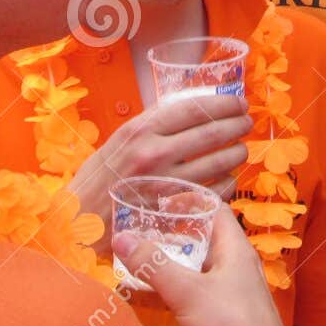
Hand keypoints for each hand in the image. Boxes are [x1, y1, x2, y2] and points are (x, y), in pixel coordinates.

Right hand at [70, 91, 251, 222]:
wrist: (79, 222)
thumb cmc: (98, 180)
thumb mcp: (118, 142)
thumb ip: (151, 126)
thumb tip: (188, 110)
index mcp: (140, 130)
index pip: (194, 108)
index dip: (223, 103)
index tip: (238, 103)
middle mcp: (155, 154)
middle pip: (212, 133)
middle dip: (237, 125)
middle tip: (246, 123)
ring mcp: (166, 183)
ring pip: (219, 163)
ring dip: (237, 153)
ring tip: (240, 149)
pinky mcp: (174, 210)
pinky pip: (215, 193)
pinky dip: (228, 183)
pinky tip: (228, 178)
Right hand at [113, 205, 284, 325]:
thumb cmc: (232, 325)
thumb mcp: (188, 291)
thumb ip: (155, 265)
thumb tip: (121, 238)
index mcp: (235, 249)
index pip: (214, 209)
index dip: (188, 199)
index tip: (158, 200)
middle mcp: (235, 266)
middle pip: (204, 237)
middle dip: (174, 231)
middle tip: (142, 228)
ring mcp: (231, 291)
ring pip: (198, 265)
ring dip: (173, 259)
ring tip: (142, 257)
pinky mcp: (223, 315)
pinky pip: (197, 290)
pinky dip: (176, 285)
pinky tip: (156, 292)